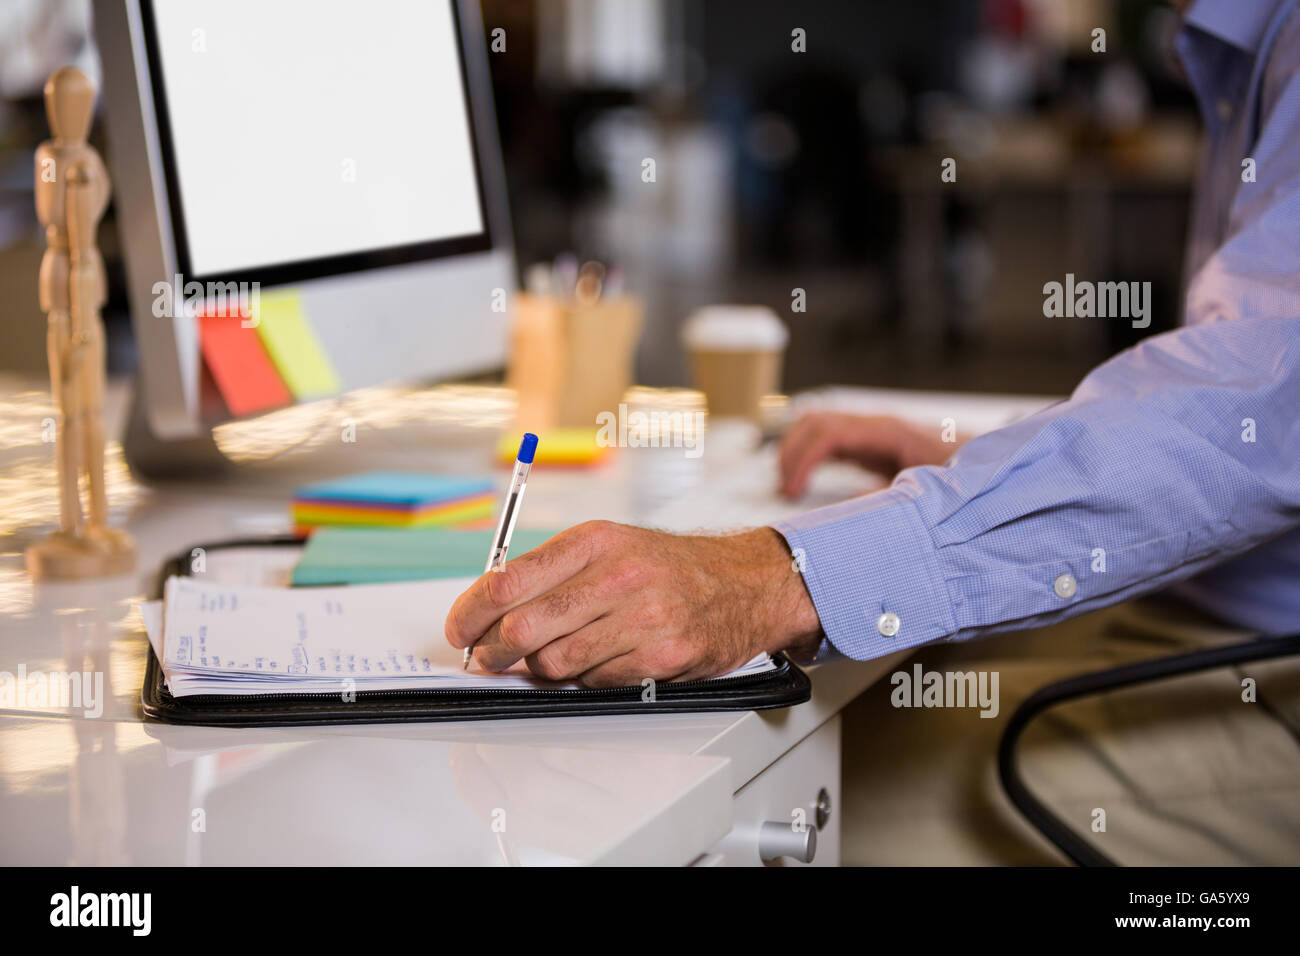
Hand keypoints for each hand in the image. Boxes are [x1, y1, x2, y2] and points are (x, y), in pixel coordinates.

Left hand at [445, 521, 822, 686]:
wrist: (742, 583)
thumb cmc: (668, 567)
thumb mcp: (609, 546)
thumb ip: (551, 572)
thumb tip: (488, 608)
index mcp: (593, 541)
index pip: (507, 581)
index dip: (470, 612)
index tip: (458, 629)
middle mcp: (616, 574)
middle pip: (521, 628)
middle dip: (493, 653)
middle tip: (487, 660)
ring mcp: (641, 617)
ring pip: (554, 663)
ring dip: (544, 668)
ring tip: (557, 656)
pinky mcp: (660, 655)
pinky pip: (595, 682)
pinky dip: (588, 679)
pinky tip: (603, 660)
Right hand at [778, 412, 965, 498]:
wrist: (982, 465)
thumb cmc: (959, 475)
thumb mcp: (924, 493)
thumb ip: (887, 503)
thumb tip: (850, 516)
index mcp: (887, 432)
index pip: (829, 434)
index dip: (803, 459)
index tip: (792, 491)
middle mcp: (873, 425)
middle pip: (814, 422)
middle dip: (790, 454)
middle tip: (785, 490)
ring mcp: (868, 432)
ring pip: (814, 426)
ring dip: (794, 451)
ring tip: (788, 485)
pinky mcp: (866, 443)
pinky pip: (825, 440)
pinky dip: (806, 456)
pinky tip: (801, 481)